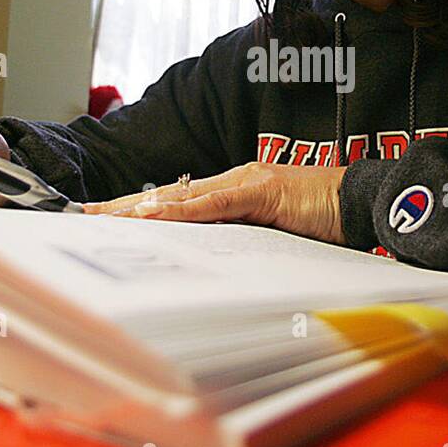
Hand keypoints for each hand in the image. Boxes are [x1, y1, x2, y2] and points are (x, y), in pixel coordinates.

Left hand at [82, 162, 347, 245]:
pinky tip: (152, 214)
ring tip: (102, 216)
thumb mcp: (277, 235)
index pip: (178, 202)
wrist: (365, 200)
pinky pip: (215, 203)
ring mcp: (247, 182)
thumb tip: (210, 264)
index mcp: (236, 192)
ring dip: (140, 206)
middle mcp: (235, 181)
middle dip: (124, 206)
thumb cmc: (327, 219)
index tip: (104, 221)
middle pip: (169, 194)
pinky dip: (182, 209)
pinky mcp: (263, 190)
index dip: (140, 209)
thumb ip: (245, 240)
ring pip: (183, 195)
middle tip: (82, 216)